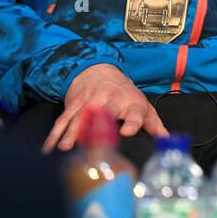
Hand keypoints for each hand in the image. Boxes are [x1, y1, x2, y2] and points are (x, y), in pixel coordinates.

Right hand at [43, 63, 167, 152]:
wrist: (98, 70)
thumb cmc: (124, 92)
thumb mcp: (143, 104)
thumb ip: (154, 124)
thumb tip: (167, 141)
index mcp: (131, 103)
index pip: (135, 113)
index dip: (132, 122)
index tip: (128, 131)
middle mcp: (110, 101)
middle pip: (104, 115)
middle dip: (96, 129)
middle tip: (91, 146)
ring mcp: (90, 103)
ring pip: (80, 119)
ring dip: (71, 133)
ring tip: (66, 147)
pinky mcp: (74, 105)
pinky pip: (63, 120)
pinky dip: (55, 134)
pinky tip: (48, 147)